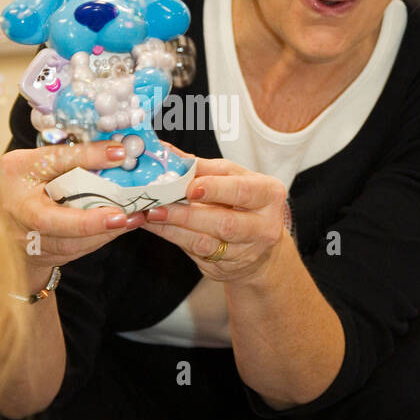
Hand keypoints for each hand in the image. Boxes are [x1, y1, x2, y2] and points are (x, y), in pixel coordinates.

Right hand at [0, 140, 145, 273]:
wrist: (7, 218)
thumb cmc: (26, 182)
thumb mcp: (44, 159)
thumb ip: (75, 156)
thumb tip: (118, 152)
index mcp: (17, 173)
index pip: (53, 162)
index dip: (85, 158)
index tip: (118, 154)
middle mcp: (17, 209)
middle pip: (51, 221)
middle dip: (89, 222)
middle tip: (122, 215)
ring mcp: (27, 238)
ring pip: (68, 242)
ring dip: (103, 233)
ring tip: (133, 218)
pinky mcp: (43, 255)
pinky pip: (75, 250)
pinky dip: (99, 239)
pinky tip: (120, 227)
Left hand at [143, 153, 287, 282]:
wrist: (258, 245)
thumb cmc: (242, 202)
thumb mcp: (231, 178)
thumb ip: (202, 167)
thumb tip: (166, 152)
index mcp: (269, 194)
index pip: (243, 191)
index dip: (216, 189)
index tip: (190, 187)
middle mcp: (263, 226)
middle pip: (225, 223)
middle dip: (188, 214)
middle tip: (159, 205)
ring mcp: (246, 252)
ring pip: (206, 242)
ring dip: (174, 227)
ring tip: (151, 214)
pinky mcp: (226, 267)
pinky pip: (195, 253)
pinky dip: (172, 237)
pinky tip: (154, 226)